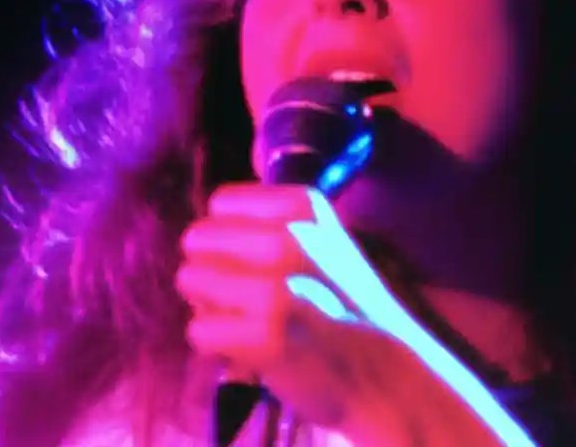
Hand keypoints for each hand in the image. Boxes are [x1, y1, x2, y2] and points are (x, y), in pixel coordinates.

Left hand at [175, 184, 532, 446]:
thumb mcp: (324, 239)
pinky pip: (198, 329)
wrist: (384, 371)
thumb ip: (270, 223)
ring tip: (248, 319)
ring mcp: (276, 288)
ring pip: (190, 280)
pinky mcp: (262, 336)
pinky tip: (248, 347)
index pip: (220, 205)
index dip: (227, 235)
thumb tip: (203, 227)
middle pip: (197, 239)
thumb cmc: (346, 304)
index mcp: (305, 207)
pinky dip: (217, 343)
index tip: (254, 260)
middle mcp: (290, 239)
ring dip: (211, 304)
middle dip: (212, 268)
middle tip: (245, 294)